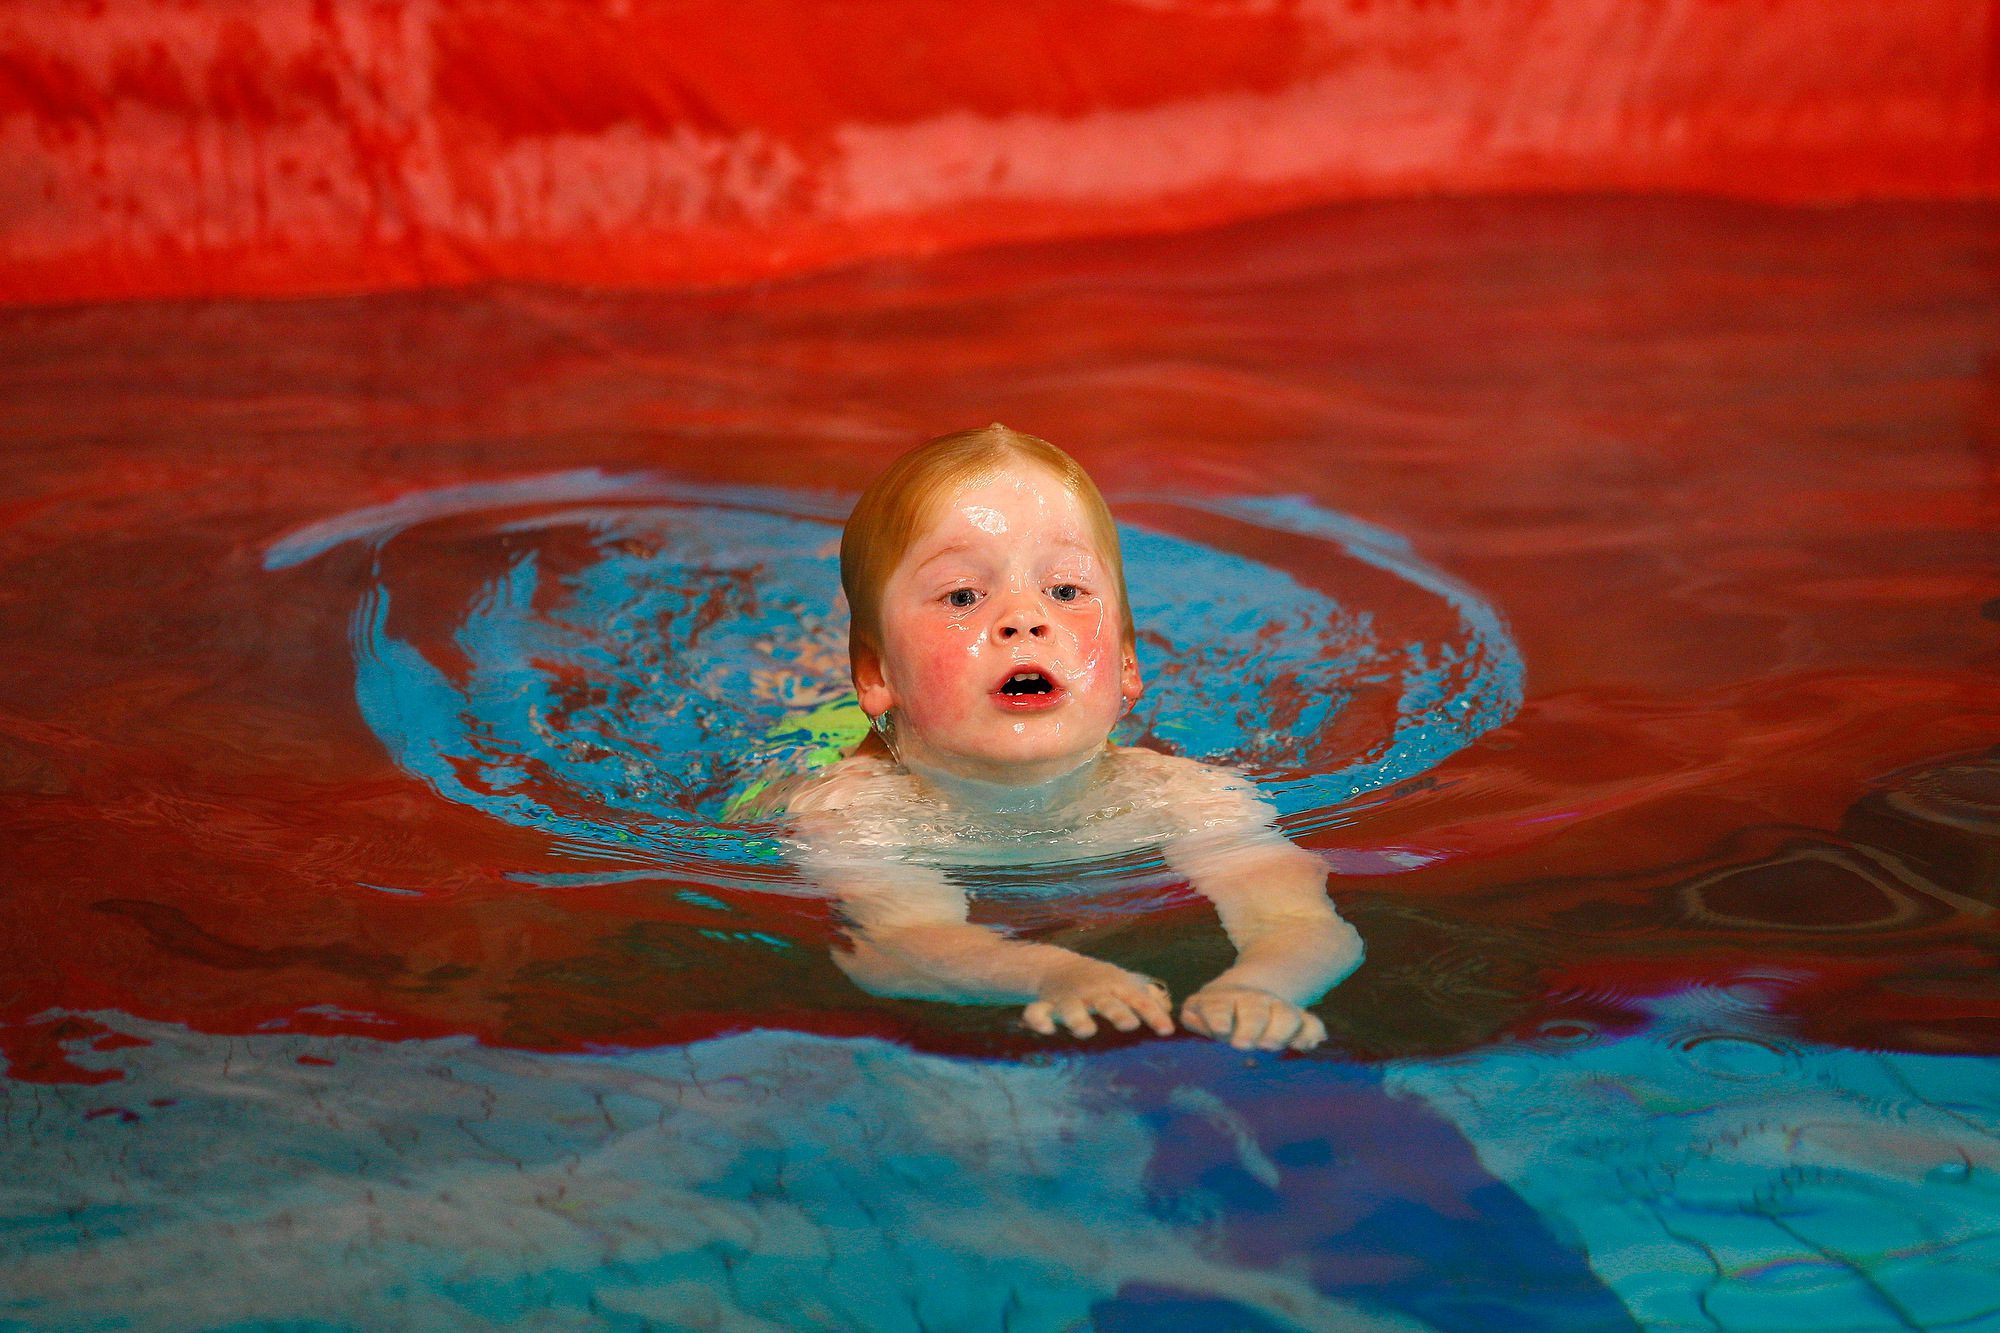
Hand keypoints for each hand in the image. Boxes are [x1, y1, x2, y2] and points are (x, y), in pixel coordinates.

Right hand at [1023, 958, 1174, 1038]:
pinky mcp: (1047, 1005)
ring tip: (1086, 1030)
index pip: (1138, 1000)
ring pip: (1072, 1009)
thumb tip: (1170, 1011)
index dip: (1153, 1014)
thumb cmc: (1101, 980)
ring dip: (1079, 1019)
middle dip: (1117, 1013)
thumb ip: (1149, 998)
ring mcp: (1069, 998)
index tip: (1166, 1031)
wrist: (1057, 966)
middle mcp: (1093, 992)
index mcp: (1115, 986)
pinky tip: (1046, 1030)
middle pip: (1106, 1002)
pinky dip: (1039, 1019)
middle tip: (1129, 1024)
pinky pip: (1037, 1012)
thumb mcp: (1125, 983)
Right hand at [1180, 982, 1325, 1051]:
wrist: (1234, 995)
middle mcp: (1251, 1002)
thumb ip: (1307, 1031)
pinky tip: (1202, 1028)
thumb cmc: (1268, 1022)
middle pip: (1254, 1011)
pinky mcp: (1198, 1004)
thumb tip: (1315, 1039)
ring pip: (1223, 1007)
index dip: (1284, 1031)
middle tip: (1248, 1044)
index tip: (1277, 1046)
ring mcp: (1224, 1001)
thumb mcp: (1291, 1026)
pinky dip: (1199, 1018)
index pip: (1287, 1018)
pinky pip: (1197, 1009)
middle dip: (1252, 1025)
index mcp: (1279, 1009)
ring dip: (1223, 1018)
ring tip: (1223, 1033)